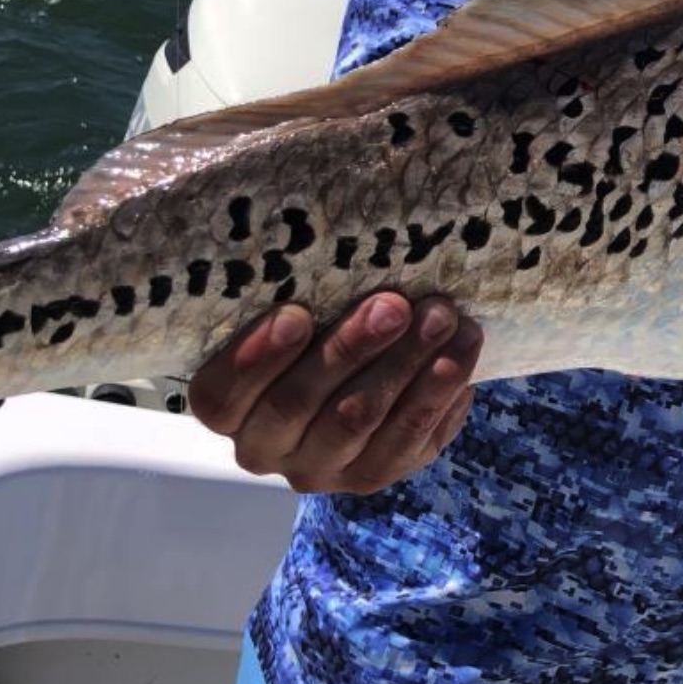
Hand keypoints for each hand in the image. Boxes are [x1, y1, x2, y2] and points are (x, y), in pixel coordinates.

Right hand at [188, 293, 481, 494]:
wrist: (362, 361)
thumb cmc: (312, 313)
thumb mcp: (284, 296)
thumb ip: (279, 277)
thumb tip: (289, 209)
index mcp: (224, 404)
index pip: (222, 394)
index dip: (256, 358)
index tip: (296, 315)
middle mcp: (262, 446)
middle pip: (298, 404)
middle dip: (349, 350)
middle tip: (393, 306)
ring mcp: (320, 466)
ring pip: (358, 421)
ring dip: (404, 365)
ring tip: (441, 318)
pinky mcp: (374, 474)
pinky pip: (408, 441)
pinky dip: (437, 393)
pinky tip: (460, 351)